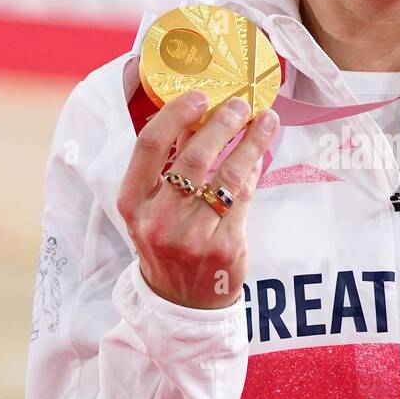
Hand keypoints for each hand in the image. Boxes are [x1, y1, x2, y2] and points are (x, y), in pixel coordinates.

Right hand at [117, 90, 278, 309]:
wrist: (181, 303)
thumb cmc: (167, 242)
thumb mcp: (152, 208)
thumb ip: (168, 166)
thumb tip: (201, 116)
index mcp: (133, 203)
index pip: (150, 145)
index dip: (177, 115)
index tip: (201, 95)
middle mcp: (158, 220)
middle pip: (192, 156)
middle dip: (222, 123)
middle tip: (241, 103)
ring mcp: (192, 237)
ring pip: (226, 175)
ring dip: (250, 141)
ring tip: (266, 120)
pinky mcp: (224, 248)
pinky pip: (243, 198)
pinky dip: (254, 171)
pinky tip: (261, 155)